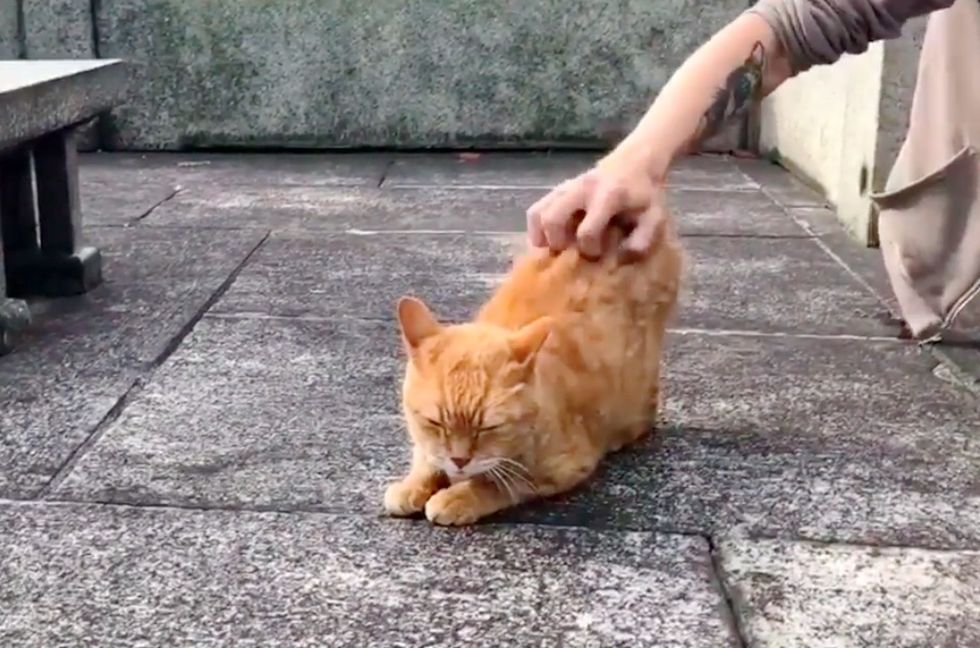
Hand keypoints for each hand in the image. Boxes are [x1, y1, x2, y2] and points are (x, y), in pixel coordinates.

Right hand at [526, 153, 668, 256]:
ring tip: (557, 248)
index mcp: (607, 196)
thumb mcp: (654, 217)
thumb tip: (619, 258)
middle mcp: (581, 189)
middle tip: (571, 253)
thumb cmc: (644, 195)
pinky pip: (535, 210)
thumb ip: (642, 240)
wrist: (633, 164)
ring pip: (537, 213)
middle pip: (552, 219)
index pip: (586, 232)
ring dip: (543, 237)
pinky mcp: (556, 189)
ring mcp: (565, 187)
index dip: (590, 250)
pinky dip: (537, 229)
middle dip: (558, 244)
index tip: (599, 254)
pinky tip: (548, 240)